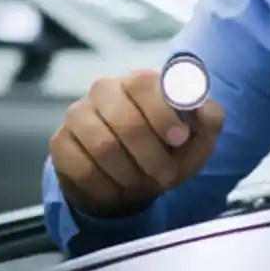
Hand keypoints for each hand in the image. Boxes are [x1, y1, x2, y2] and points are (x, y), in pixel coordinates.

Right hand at [50, 69, 224, 218]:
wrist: (131, 181)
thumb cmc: (169, 152)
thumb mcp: (199, 138)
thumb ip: (208, 118)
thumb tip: (199, 105)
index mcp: (141, 82)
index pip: (143, 84)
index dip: (161, 113)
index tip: (179, 139)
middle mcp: (106, 91)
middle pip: (123, 118)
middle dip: (150, 155)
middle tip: (165, 175)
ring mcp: (79, 114)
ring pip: (101, 145)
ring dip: (129, 173)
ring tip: (142, 182)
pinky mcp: (61, 142)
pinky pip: (80, 166)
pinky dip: (105, 186)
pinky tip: (117, 188)